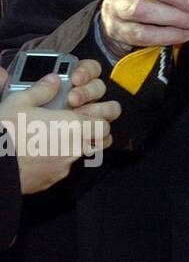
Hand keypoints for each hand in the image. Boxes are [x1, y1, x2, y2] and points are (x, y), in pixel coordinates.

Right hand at [0, 61, 120, 194]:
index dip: (99, 119)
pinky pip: (60, 168)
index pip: (105, 125)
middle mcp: (75, 149)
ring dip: (73, 146)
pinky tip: (38, 152)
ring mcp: (63, 167)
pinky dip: (54, 160)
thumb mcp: (19, 102)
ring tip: (54, 137)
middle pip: (99, 142)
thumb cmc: (6, 134)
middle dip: (93, 134)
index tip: (86, 114)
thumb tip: (53, 81)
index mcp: (74, 127)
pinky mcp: (50, 180)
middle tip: (76, 126)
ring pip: (80, 155)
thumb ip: (42, 90)